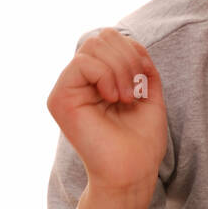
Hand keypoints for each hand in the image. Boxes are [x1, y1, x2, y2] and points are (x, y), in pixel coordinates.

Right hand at [46, 28, 167, 193]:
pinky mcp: (59, 98)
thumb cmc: (141, 141)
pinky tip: (114, 98)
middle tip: (135, 91)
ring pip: (93, 46)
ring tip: (127, 98)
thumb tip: (130, 43)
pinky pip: (83, 63)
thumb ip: (140, 64)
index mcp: (98, 79)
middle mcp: (79, 82)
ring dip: (120, 68)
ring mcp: (67, 89)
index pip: (110, 39)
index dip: (133, 51)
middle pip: (101, 37)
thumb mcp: (148, 92)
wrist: (132, 172)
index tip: (145, 81)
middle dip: (128, 58)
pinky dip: (107, 75)